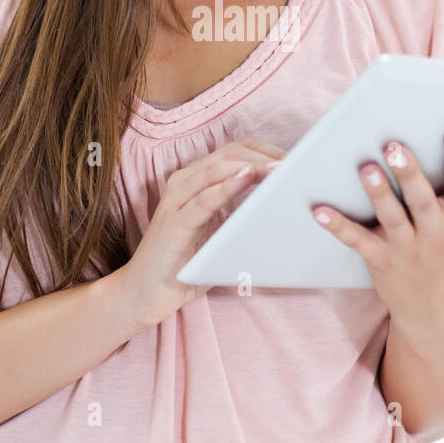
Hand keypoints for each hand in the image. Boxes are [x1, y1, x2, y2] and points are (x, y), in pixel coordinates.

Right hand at [121, 136, 284, 330]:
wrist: (147, 292)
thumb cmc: (188, 263)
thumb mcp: (221, 232)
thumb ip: (242, 213)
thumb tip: (284, 203)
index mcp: (198, 180)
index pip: (236, 150)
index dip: (267, 150)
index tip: (297, 160)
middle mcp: (185, 181)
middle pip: (230, 153)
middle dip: (264, 155)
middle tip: (294, 164)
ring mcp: (176, 199)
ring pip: (216, 168)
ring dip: (251, 166)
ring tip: (278, 169)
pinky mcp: (174, 222)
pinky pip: (203, 199)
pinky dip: (226, 187)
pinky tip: (247, 180)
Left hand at [311, 131, 443, 359]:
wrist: (443, 322)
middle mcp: (437, 237)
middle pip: (423, 202)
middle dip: (410, 174)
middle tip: (395, 146)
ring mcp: (407, 250)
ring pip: (390, 218)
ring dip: (376, 193)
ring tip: (365, 167)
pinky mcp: (381, 261)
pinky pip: (357, 241)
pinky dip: (337, 226)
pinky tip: (317, 208)